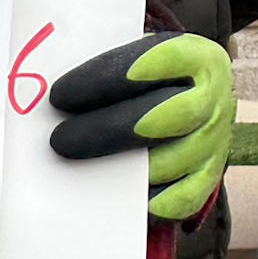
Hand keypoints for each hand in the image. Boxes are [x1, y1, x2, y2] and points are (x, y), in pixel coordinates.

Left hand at [48, 30, 235, 221]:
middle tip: (59, 140)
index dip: (104, 78)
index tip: (61, 95)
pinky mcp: (207, 176)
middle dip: (107, 130)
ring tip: (77, 171)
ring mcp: (214, 140)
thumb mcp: (134, 54)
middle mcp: (214, 99)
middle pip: (165, 116)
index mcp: (197, 58)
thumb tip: (43, 81)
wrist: (188, 96)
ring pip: (171, 161)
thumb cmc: (146, 76)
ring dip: (122, 170)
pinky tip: (116, 201)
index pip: (155, 60)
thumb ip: (103, 62)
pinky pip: (184, 198)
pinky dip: (151, 204)